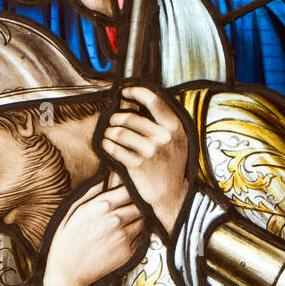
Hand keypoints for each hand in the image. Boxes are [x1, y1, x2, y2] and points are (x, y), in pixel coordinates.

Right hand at [42, 176, 146, 285]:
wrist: (68, 273)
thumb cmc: (66, 240)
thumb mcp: (73, 211)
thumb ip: (91, 192)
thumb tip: (104, 177)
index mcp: (101, 206)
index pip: (128, 188)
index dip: (130, 189)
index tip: (126, 191)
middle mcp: (115, 219)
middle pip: (139, 204)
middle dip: (135, 204)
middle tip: (128, 207)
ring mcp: (124, 237)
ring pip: (142, 220)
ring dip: (137, 219)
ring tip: (125, 222)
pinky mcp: (128, 252)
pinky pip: (141, 237)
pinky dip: (136, 235)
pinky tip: (123, 237)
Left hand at [101, 86, 191, 234]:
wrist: (172, 194)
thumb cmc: (171, 163)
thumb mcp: (177, 139)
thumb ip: (163, 121)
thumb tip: (138, 100)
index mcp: (174, 127)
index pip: (152, 100)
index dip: (135, 91)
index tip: (124, 92)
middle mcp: (163, 137)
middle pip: (129, 117)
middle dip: (116, 118)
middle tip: (113, 121)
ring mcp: (150, 151)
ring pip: (119, 132)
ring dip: (109, 132)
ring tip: (110, 134)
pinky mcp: (137, 165)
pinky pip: (115, 148)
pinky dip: (107, 145)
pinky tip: (107, 145)